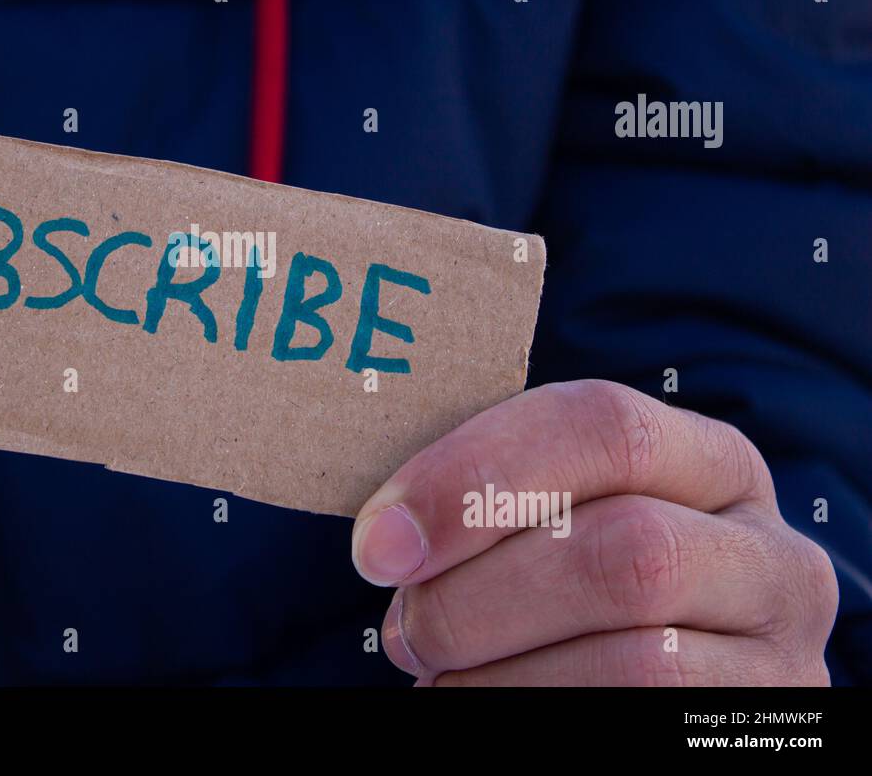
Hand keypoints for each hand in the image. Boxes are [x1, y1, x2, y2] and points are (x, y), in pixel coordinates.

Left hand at [351, 380, 837, 684]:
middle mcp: (771, 555)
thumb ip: (494, 503)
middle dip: (480, 598)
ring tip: (438, 678)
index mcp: (712, 464)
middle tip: (405, 632)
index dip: (476, 477)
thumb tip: (389, 537)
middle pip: (624, 552)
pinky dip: (531, 716)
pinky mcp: (760, 735)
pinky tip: (480, 706)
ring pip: (636, 662)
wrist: (663, 688)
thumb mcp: (556, 522)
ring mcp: (781, 661)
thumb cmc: (576, 591)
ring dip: (501, 678)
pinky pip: (634, 725)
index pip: (602, 425)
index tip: (379, 545)